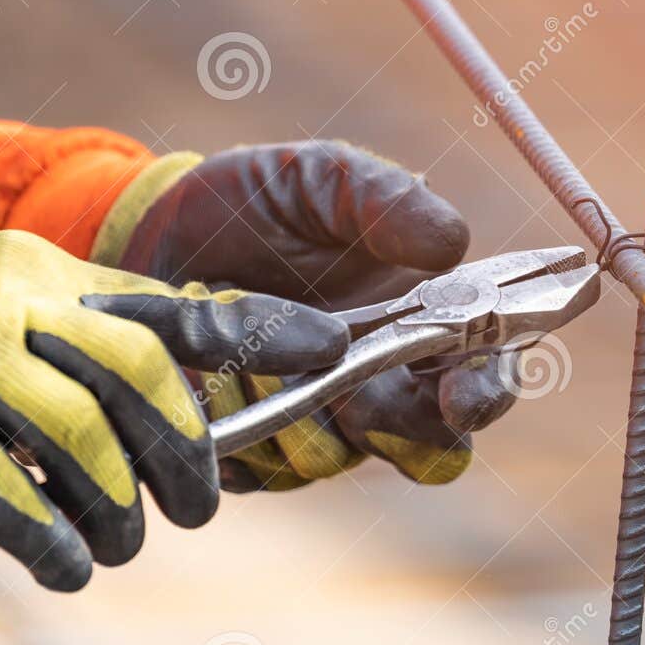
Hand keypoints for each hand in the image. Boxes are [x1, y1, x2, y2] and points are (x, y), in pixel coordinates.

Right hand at [0, 231, 347, 589]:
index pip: (164, 315)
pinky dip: (41, 534)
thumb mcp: (52, 310)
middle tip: (198, 509)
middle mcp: (10, 305)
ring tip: (126, 545)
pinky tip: (68, 567)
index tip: (328, 353)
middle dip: (180, 451)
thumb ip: (161, 327)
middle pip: (129, 375)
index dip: (251, 335)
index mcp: (54, 281)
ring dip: (116, 504)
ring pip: (71, 436)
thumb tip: (304, 345)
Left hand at [106, 141, 516, 489]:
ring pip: (336, 456)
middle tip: (362, 397)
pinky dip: (239, 419)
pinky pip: (261, 465)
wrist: (157, 230)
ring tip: (252, 347)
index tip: (462, 395)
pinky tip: (213, 369)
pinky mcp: (259, 451)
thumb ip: (389, 202)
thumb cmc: (260, 200)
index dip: (486, 393)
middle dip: (402, 426)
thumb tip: (453, 247)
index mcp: (429, 322)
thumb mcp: (325, 178)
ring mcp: (323, 424)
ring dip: (298, 408)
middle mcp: (387, 384)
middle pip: (433, 447)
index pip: (487, 374)